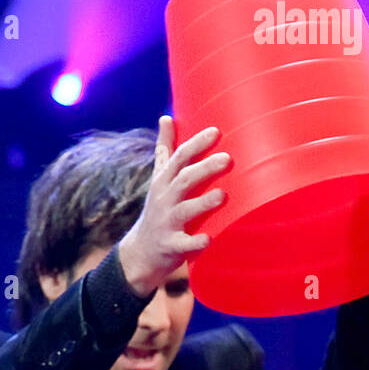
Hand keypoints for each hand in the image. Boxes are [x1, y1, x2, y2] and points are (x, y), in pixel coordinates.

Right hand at [118, 116, 230, 296]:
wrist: (141, 252)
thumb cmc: (158, 209)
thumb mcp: (158, 179)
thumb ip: (165, 150)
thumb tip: (166, 117)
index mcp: (164, 181)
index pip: (179, 158)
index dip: (196, 144)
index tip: (215, 132)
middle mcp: (164, 200)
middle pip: (183, 180)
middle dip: (204, 169)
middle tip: (227, 159)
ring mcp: (167, 223)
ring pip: (185, 211)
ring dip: (202, 203)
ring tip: (222, 195)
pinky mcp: (171, 246)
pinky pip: (183, 244)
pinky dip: (195, 242)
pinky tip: (209, 239)